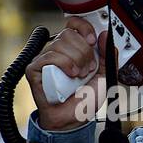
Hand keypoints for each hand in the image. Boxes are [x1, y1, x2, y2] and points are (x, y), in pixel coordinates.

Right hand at [25, 16, 107, 132]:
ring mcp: (45, 59)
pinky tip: (71, 75)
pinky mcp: (34, 69)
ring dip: (76, 60)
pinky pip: (49, 56)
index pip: (73, 24)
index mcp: (72, 48)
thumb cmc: (85, 99)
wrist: (74, 119)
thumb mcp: (105, 75)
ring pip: (59, 44)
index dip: (84, 27)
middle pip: (68, 33)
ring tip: (79, 75)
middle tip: (88, 69)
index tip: (93, 41)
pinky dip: (64, 64)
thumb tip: (104, 35)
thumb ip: (108, 55)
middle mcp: (57, 51)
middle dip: (84, 51)